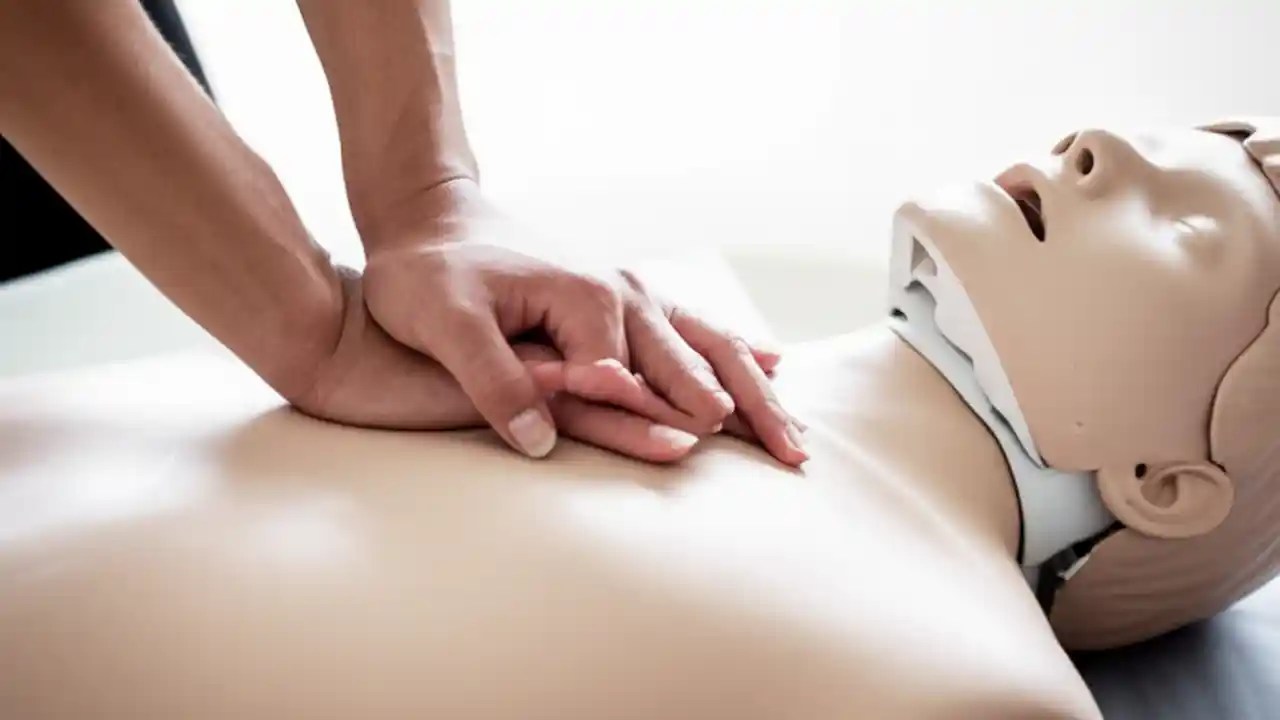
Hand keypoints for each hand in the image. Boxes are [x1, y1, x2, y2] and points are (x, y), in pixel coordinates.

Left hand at [360, 178, 805, 463]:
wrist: (430, 217)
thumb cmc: (428, 271)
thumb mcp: (444, 323)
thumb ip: (493, 381)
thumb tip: (541, 443)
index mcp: (586, 298)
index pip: (633, 379)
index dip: (648, 416)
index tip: (686, 452)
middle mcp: (623, 293)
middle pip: (695, 364)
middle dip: (746, 412)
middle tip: (794, 457)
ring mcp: (630, 294)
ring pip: (710, 347)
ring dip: (756, 392)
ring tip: (796, 434)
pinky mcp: (624, 300)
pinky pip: (694, 330)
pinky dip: (738, 352)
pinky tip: (773, 363)